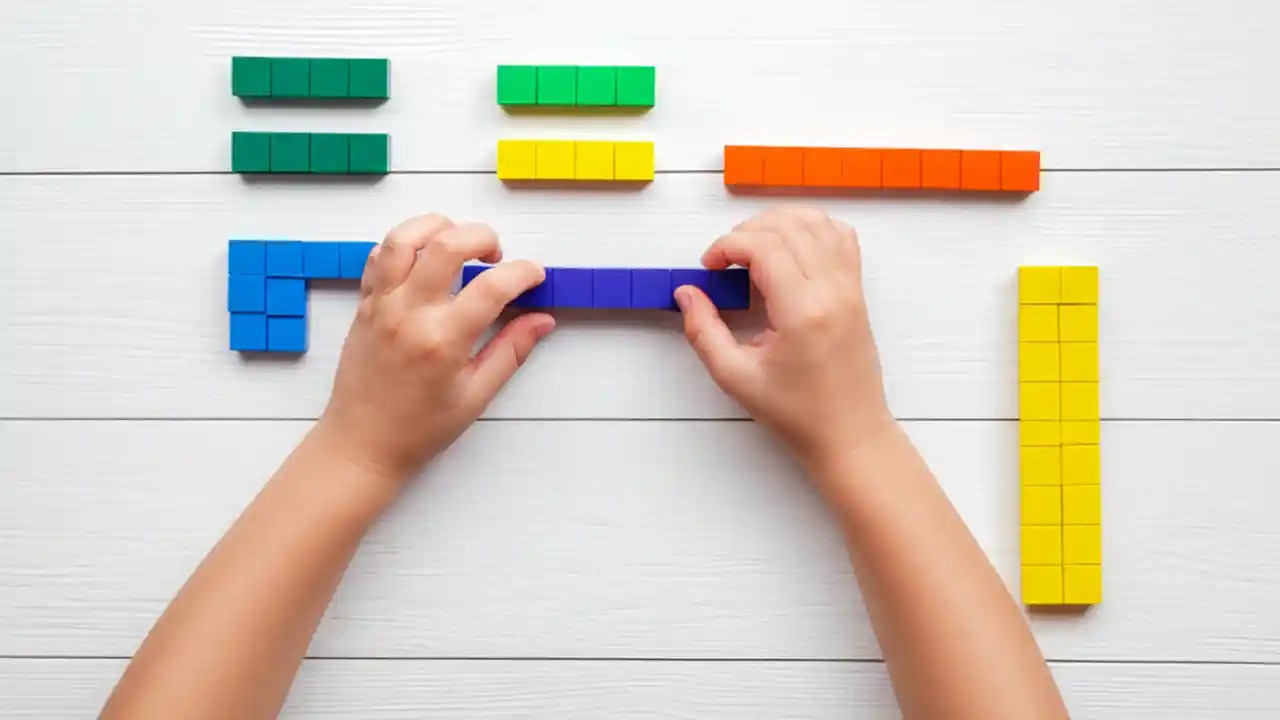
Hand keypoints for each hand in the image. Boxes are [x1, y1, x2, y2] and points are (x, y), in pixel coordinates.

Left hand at [314, 214, 554, 486]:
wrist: (362, 444)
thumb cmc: (417, 429)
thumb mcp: (475, 395)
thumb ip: (511, 351)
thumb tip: (542, 321)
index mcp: (442, 341)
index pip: (492, 287)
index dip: (522, 273)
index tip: (533, 276)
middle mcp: (409, 315)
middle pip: (447, 245)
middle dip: (482, 237)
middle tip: (496, 255)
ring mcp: (381, 306)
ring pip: (404, 238)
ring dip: (438, 228)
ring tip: (458, 243)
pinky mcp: (364, 305)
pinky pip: (379, 257)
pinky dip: (404, 245)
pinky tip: (424, 259)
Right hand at [675, 207, 894, 473]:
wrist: (849, 434)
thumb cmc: (799, 414)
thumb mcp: (737, 378)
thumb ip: (704, 331)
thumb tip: (687, 293)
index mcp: (803, 311)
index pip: (764, 246)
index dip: (728, 245)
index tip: (711, 266)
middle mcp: (832, 291)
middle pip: (788, 227)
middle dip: (747, 231)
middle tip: (726, 259)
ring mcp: (850, 289)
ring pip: (817, 222)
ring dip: (779, 224)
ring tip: (754, 248)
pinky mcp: (857, 293)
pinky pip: (841, 238)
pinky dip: (812, 229)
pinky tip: (790, 248)